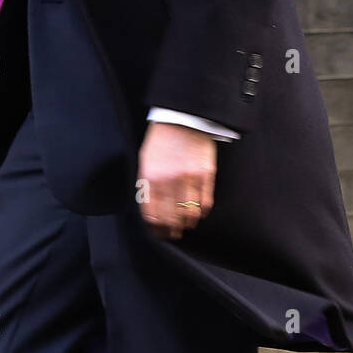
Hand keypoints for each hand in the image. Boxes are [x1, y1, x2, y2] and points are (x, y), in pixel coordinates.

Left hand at [136, 122, 215, 240]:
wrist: (183, 118)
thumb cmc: (161, 139)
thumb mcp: (145, 160)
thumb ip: (146, 185)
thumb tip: (151, 210)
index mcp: (151, 177)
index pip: (152, 214)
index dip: (156, 228)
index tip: (158, 233)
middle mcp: (169, 181)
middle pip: (171, 218)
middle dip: (171, 230)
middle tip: (172, 234)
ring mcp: (190, 178)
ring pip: (189, 214)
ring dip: (187, 224)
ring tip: (185, 226)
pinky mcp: (206, 175)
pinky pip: (205, 203)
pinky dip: (201, 212)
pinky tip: (198, 214)